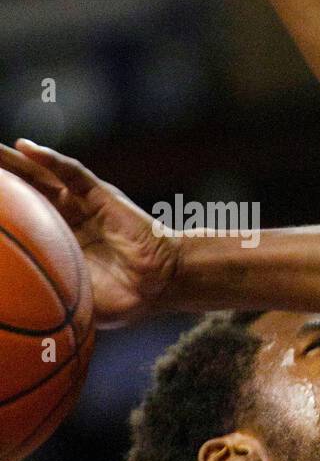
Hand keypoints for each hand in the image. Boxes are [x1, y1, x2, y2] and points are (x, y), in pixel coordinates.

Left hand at [0, 142, 181, 327]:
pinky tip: (25, 147)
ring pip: (40, 176)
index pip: (18, 218)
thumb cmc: (124, 298)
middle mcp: (66, 218)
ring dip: (13, 161)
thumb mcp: (74, 301)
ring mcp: (83, 204)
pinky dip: (50, 159)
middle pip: (22, 191)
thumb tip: (11, 313)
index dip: (1, 209)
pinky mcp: (102, 195)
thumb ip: (45, 300)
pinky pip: (72, 173)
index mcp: (56, 242)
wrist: (163, 285)